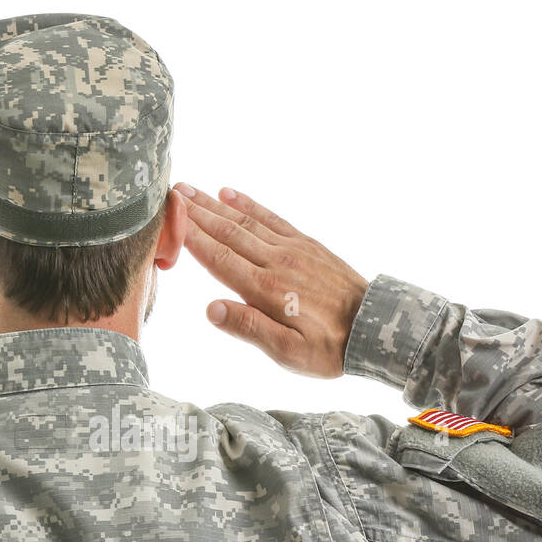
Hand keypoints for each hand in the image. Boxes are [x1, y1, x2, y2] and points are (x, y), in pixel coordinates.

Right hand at [176, 183, 367, 377]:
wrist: (375, 328)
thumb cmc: (328, 348)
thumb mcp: (287, 352)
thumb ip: (249, 329)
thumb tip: (211, 309)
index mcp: (266, 290)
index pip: (218, 258)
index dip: (190, 237)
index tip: (166, 218)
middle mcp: (276, 262)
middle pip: (227, 232)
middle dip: (194, 212)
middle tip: (167, 193)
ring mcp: (292, 249)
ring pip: (245, 221)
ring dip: (213, 204)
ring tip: (188, 189)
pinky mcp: (306, 244)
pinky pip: (271, 218)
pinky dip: (248, 204)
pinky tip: (229, 193)